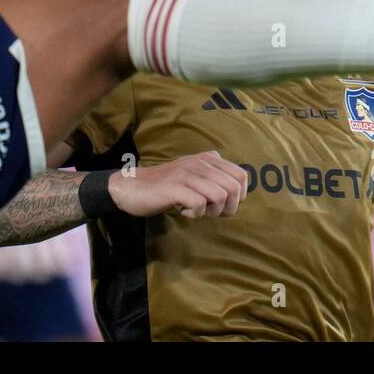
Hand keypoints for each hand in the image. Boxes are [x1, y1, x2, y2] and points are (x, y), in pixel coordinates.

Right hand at [108, 150, 247, 218]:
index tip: (222, 205)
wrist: (132, 186)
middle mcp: (199, 163)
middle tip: (209, 212)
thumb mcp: (193, 175)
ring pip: (220, 196)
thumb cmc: (166, 186)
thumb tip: (238, 193)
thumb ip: (214, 177)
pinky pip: (199, 204)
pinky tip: (183, 212)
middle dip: (227, 208)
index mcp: (207, 159)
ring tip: (197, 212)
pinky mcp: (174, 188)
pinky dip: (195, 214)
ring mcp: (187, 174)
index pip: (241, 176)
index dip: (238, 196)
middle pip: (234, 188)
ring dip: (212, 212)